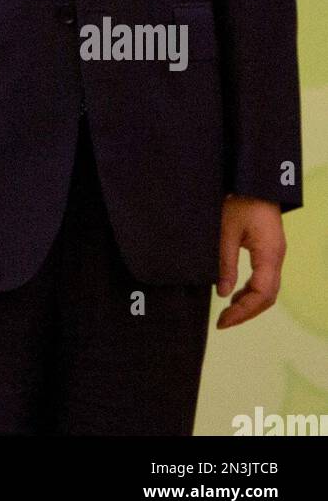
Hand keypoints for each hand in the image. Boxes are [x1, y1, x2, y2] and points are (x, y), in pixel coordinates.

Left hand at [215, 195, 286, 328]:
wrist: (253, 177)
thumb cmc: (239, 199)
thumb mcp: (225, 231)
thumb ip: (225, 263)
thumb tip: (223, 294)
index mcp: (269, 254)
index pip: (261, 294)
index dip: (243, 311)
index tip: (223, 321)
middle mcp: (277, 257)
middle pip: (268, 296)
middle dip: (247, 312)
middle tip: (224, 322)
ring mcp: (275, 253)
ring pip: (268, 289)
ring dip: (249, 302)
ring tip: (227, 312)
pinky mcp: (269, 249)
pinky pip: (265, 278)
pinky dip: (251, 290)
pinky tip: (235, 293)